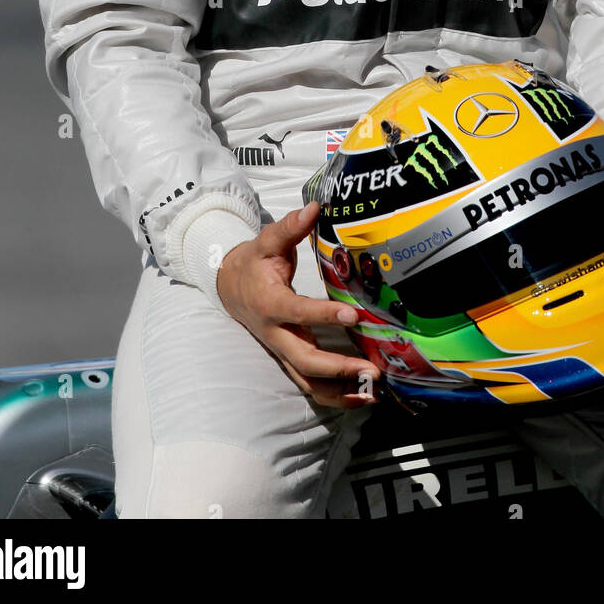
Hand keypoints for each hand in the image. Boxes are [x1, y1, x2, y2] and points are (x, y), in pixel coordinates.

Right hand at [215, 201, 380, 409]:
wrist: (230, 287)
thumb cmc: (254, 262)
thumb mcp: (267, 241)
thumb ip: (290, 227)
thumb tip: (314, 207)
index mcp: (269, 302)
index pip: (297, 311)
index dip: (324, 315)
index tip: (353, 314)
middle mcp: (275, 333)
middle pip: (304, 360)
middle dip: (338, 368)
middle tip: (372, 368)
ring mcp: (282, 350)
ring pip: (308, 381)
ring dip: (340, 390)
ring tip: (373, 391)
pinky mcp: (289, 359)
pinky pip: (310, 384)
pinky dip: (334, 394)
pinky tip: (362, 395)